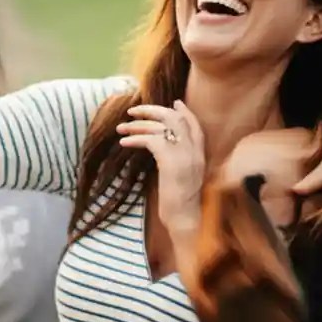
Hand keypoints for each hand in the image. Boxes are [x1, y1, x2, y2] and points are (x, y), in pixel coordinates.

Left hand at [117, 101, 206, 232]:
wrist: (186, 219)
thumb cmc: (181, 203)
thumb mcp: (184, 177)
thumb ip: (179, 160)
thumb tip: (164, 150)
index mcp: (200, 153)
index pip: (194, 124)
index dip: (183, 111)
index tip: (172, 102)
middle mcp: (194, 150)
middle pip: (175, 118)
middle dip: (153, 110)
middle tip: (133, 111)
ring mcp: (184, 155)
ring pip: (160, 126)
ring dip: (137, 124)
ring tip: (121, 128)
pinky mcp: (171, 162)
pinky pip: (151, 140)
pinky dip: (135, 139)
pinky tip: (124, 143)